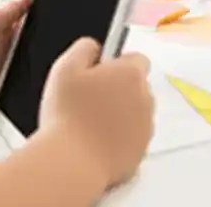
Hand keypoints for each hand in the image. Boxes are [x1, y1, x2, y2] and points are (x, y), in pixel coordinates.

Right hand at [39, 39, 154, 187]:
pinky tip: (95, 142)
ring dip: (120, 114)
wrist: (71, 163)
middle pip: (137, 86)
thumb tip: (94, 47)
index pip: (136, 58)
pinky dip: (119, 139)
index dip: (117, 64)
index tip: (99, 73)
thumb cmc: (67, 114)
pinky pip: (132, 139)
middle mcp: (146, 98)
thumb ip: (84, 48)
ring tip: (90, 124)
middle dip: (119, 90)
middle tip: (90, 99)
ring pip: (136, 113)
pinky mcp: (140, 153)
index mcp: (130, 74)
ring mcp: (146, 128)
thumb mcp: (65, 67)